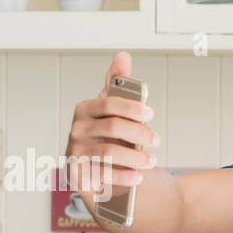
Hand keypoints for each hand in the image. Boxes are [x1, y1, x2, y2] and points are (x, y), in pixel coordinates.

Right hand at [64, 50, 159, 196]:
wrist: (95, 167)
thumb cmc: (107, 134)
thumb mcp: (112, 109)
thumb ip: (117, 85)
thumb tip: (123, 56)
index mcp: (85, 109)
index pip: (108, 103)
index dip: (131, 108)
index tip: (150, 114)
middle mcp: (77, 129)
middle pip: (112, 128)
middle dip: (139, 134)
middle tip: (156, 140)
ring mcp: (76, 152)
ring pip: (108, 153)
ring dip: (135, 157)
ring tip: (152, 160)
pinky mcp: (79, 174)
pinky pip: (103, 175)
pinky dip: (124, 176)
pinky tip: (139, 176)